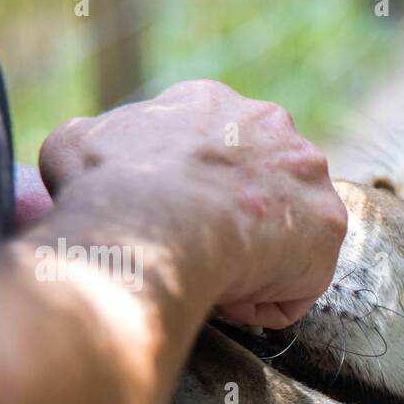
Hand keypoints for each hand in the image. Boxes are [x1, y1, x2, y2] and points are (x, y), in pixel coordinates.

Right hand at [38, 80, 346, 327]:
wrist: (154, 220)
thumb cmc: (110, 184)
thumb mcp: (75, 145)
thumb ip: (95, 146)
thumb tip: (86, 158)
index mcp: (212, 103)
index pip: (216, 151)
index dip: (194, 198)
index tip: (174, 226)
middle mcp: (272, 126)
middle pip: (261, 188)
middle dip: (235, 225)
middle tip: (197, 256)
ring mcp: (308, 175)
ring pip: (286, 234)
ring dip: (255, 263)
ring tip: (212, 282)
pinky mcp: (328, 227)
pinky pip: (300, 281)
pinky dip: (267, 300)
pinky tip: (231, 299)